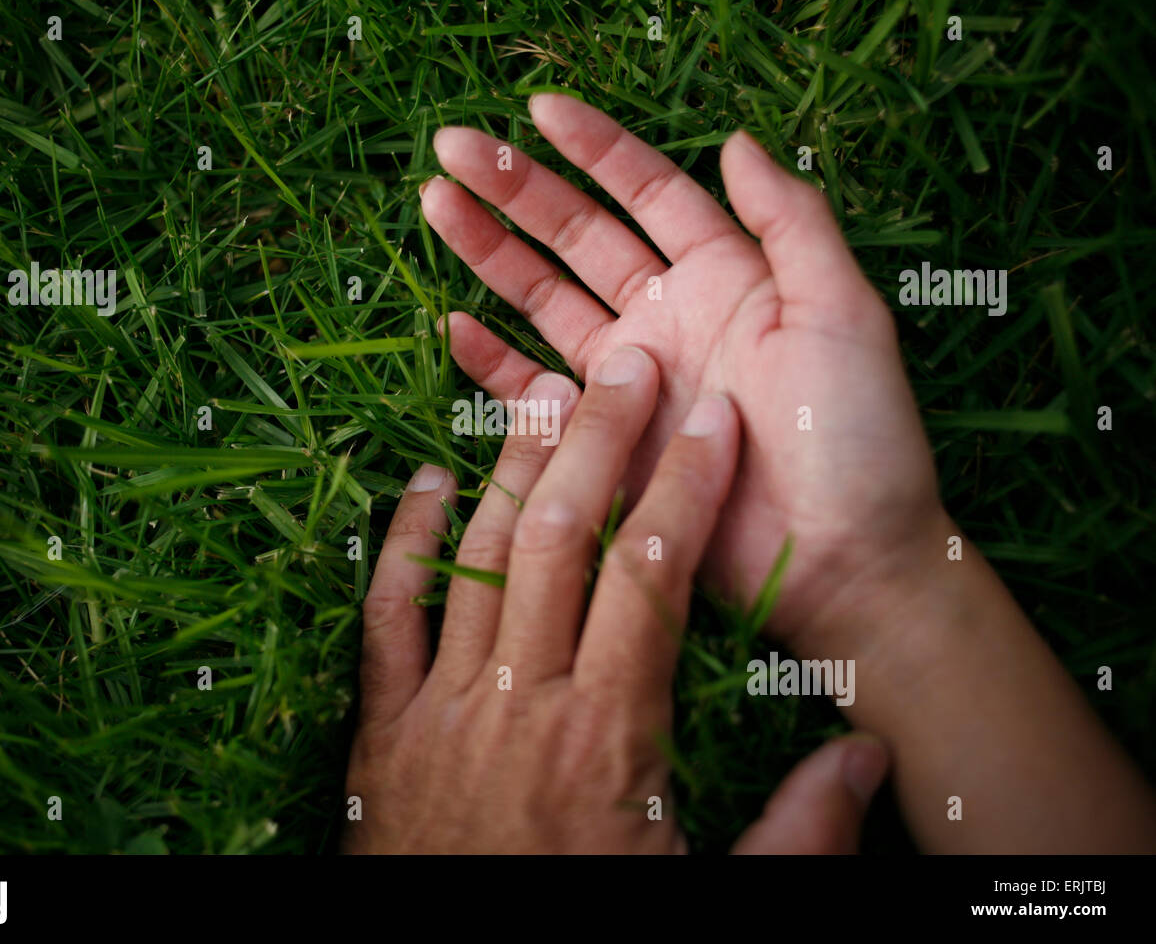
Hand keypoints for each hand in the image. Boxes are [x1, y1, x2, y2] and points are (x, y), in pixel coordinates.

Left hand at [344, 352, 888, 852]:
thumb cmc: (586, 931)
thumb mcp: (712, 898)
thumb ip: (796, 834)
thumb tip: (870, 757)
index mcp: (608, 735)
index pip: (650, 575)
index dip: (684, 487)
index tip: (712, 418)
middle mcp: (521, 700)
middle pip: (560, 540)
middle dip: (601, 442)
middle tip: (628, 365)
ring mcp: (440, 709)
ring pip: (474, 560)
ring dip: (512, 471)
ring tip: (545, 394)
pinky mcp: (382, 730)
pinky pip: (384, 616)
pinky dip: (398, 543)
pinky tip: (417, 481)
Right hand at [420, 93, 944, 654]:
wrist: (842, 559)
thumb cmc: (856, 434)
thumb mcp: (843, 311)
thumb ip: (792, 222)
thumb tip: (736, 139)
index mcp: (727, 278)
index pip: (648, 194)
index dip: (595, 150)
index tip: (538, 112)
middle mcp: (670, 319)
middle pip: (579, 238)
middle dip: (517, 190)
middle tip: (452, 149)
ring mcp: (631, 382)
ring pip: (545, 300)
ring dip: (491, 255)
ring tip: (436, 206)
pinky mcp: (605, 443)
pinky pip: (533, 394)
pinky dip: (492, 361)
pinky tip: (454, 321)